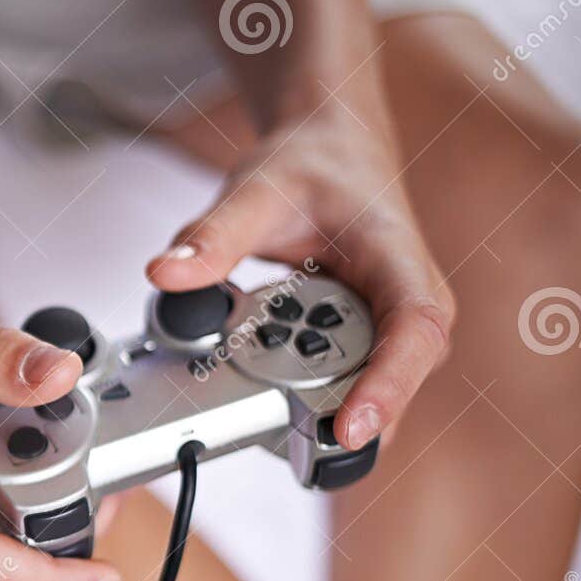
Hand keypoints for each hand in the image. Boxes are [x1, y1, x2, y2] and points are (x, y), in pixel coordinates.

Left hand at [148, 101, 453, 449]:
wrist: (328, 153)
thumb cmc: (310, 167)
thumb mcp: (255, 193)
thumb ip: (212, 236)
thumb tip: (164, 273)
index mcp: (399, 260)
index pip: (416, 331)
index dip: (389, 386)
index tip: (349, 428)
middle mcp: (409, 304)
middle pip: (390, 380)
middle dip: (330, 406)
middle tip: (266, 408)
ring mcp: (389, 331)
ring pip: (360, 392)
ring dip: (305, 396)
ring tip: (253, 355)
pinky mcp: (365, 346)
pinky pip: (336, 386)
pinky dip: (293, 385)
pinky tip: (254, 362)